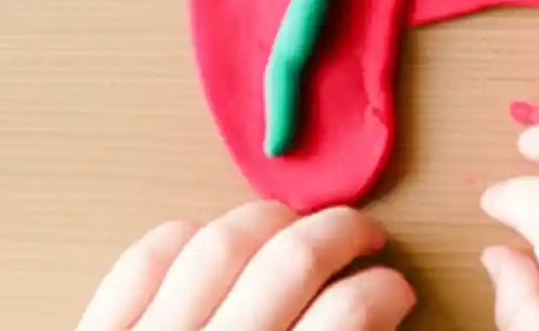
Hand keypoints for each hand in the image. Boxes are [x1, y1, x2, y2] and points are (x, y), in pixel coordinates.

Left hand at [77, 202, 413, 330]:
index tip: (397, 289)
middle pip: (291, 263)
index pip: (347, 316)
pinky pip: (141, 264)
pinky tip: (209, 240)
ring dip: (270, 222)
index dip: (386, 291)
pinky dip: (179, 239)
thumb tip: (379, 316)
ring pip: (220, 246)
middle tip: (363, 238)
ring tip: (295, 227)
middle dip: (342, 233)